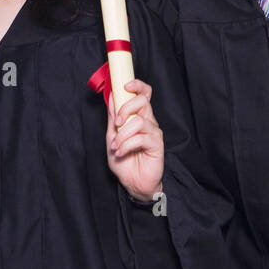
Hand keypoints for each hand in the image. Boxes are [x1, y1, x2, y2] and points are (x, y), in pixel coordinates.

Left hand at [105, 79, 163, 202]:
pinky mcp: (157, 144)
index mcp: (138, 116)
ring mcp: (154, 132)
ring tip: (116, 147)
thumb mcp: (111, 136)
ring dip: (122, 134)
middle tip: (116, 123)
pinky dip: (127, 144)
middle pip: (142, 101)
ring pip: (138, 121)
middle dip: (125, 108)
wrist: (133, 183)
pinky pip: (141, 137)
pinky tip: (121, 152)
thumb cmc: (124, 161)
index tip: (125, 85)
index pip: (143, 94)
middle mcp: (148, 121)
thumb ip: (112, 117)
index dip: (137, 86)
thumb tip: (111, 96)